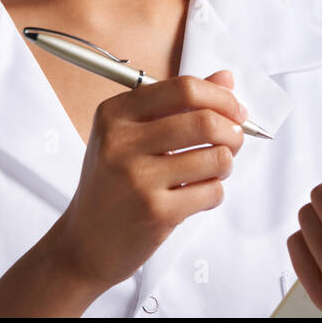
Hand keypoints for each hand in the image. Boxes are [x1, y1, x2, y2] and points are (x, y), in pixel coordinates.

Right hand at [0, 71, 245, 315]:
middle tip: (236, 140)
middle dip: (233, 130)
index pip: (183, 88)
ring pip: (216, 157)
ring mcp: (138, 179)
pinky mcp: (156, 212)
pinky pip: (212, 191)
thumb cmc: (114, 185)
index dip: (220, 97)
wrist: (85, 244)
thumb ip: (179, 103)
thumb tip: (227, 78)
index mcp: (115, 114)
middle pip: (205, 121)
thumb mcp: (133, 135)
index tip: (236, 110)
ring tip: (214, 169)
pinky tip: (198, 195)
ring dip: (227, 163)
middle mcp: (121, 142)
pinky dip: (216, 191)